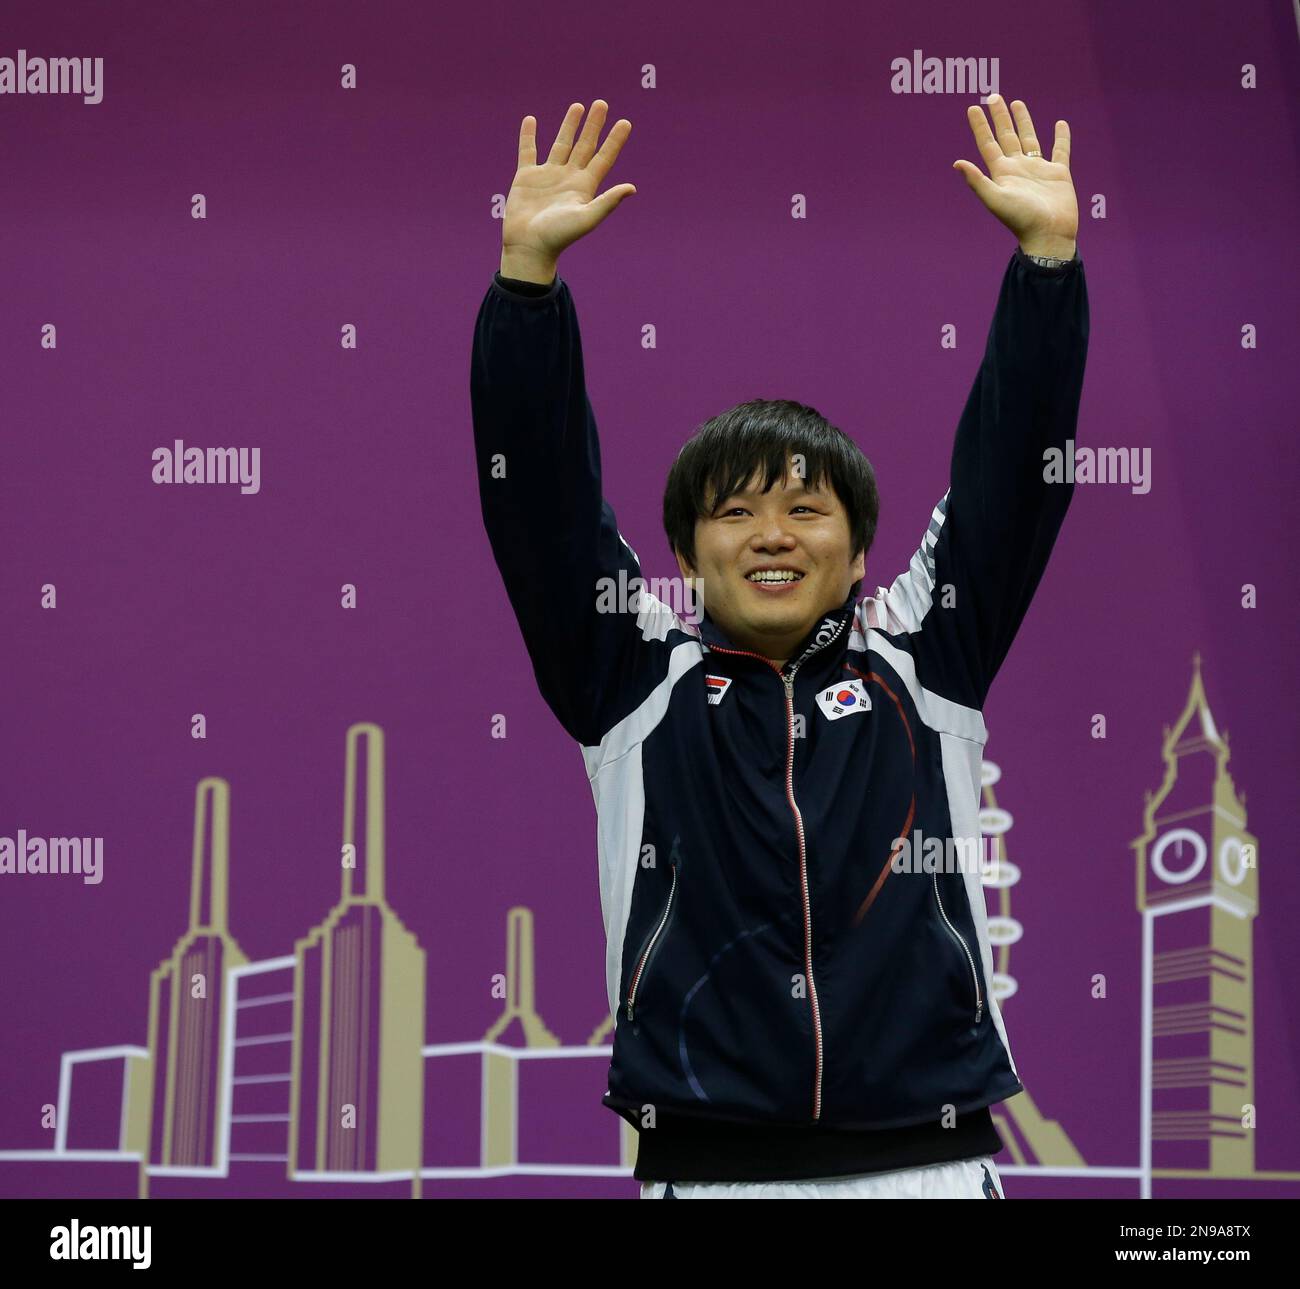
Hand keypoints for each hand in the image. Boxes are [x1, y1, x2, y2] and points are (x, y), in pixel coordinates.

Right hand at [500, 100, 635, 281]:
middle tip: (602, 104)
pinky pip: (528, 151)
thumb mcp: (587, 218)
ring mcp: (548, 176)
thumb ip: (608, 201)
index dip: (614, 141)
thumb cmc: (559, 236)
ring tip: (578, 106)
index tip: (625, 122)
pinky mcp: (526, 177)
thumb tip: (632, 188)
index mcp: (584, 187)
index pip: (603, 158)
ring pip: (561, 144)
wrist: (529, 247)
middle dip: (594, 125)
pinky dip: (528, 136)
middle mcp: (568, 178)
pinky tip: (531, 120)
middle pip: (585, 145)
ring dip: (569, 125)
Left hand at [953, 95, 1076, 259]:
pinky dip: (1061, 137)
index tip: (972, 108)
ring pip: (1029, 138)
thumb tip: (956, 163)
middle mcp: (1018, 168)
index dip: (980, 126)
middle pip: (1006, 136)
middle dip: (999, 117)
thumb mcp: (995, 199)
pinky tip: (1059, 124)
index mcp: (1002, 173)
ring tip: (1017, 104)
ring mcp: (1038, 169)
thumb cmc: (1021, 220)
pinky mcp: (1058, 173)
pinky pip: (1060, 150)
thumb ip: (977, 181)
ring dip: (1023, 121)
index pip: (987, 144)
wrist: (1048, 234)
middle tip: (993, 96)